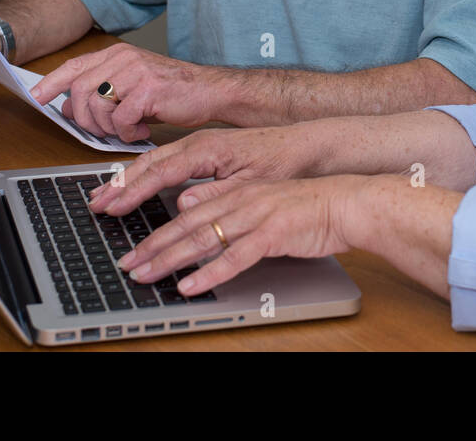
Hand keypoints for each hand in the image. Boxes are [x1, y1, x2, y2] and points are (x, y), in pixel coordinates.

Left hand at [28, 43, 232, 142]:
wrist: (212, 91)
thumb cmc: (174, 92)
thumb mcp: (133, 90)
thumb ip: (101, 95)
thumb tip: (68, 106)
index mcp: (118, 55)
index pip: (74, 66)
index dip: (51, 82)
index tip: (36, 96)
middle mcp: (124, 58)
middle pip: (80, 90)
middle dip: (84, 119)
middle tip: (102, 132)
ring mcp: (136, 71)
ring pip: (97, 106)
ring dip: (106, 128)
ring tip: (125, 132)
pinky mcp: (148, 89)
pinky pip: (119, 118)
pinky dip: (126, 133)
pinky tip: (140, 134)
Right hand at [87, 124, 310, 215]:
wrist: (305, 142)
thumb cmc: (284, 161)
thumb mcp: (254, 183)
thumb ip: (218, 194)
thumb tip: (185, 204)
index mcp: (208, 149)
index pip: (161, 171)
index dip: (134, 191)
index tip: (112, 207)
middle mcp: (199, 144)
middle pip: (149, 163)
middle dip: (120, 185)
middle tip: (95, 205)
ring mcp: (200, 145)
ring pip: (153, 160)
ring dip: (126, 179)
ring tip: (103, 196)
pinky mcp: (204, 150)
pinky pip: (165, 160)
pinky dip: (143, 173)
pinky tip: (133, 185)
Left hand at [114, 175, 367, 295]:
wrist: (347, 202)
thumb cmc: (308, 206)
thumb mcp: (261, 200)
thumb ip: (225, 203)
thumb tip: (188, 206)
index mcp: (236, 192)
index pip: (186, 212)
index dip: (157, 231)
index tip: (133, 247)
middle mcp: (241, 200)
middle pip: (187, 226)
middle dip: (153, 247)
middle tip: (128, 265)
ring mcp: (256, 215)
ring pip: (205, 238)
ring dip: (171, 259)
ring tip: (147, 275)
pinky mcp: (273, 232)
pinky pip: (236, 256)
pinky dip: (210, 272)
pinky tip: (192, 284)